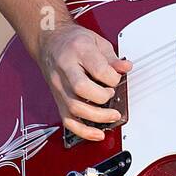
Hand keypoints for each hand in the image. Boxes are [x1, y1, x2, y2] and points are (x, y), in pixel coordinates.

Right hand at [37, 23, 132, 141]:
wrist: (49, 41)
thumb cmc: (73, 41)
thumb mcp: (97, 41)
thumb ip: (112, 58)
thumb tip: (126, 68)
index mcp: (78, 50)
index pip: (97, 69)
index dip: (112, 78)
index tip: (117, 79)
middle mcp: (65, 69)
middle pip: (82, 88)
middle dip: (103, 96)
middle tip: (112, 94)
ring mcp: (59, 86)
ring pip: (74, 107)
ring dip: (97, 116)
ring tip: (112, 115)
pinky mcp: (58, 99)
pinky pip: (68, 120)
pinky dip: (83, 131)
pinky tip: (97, 134)